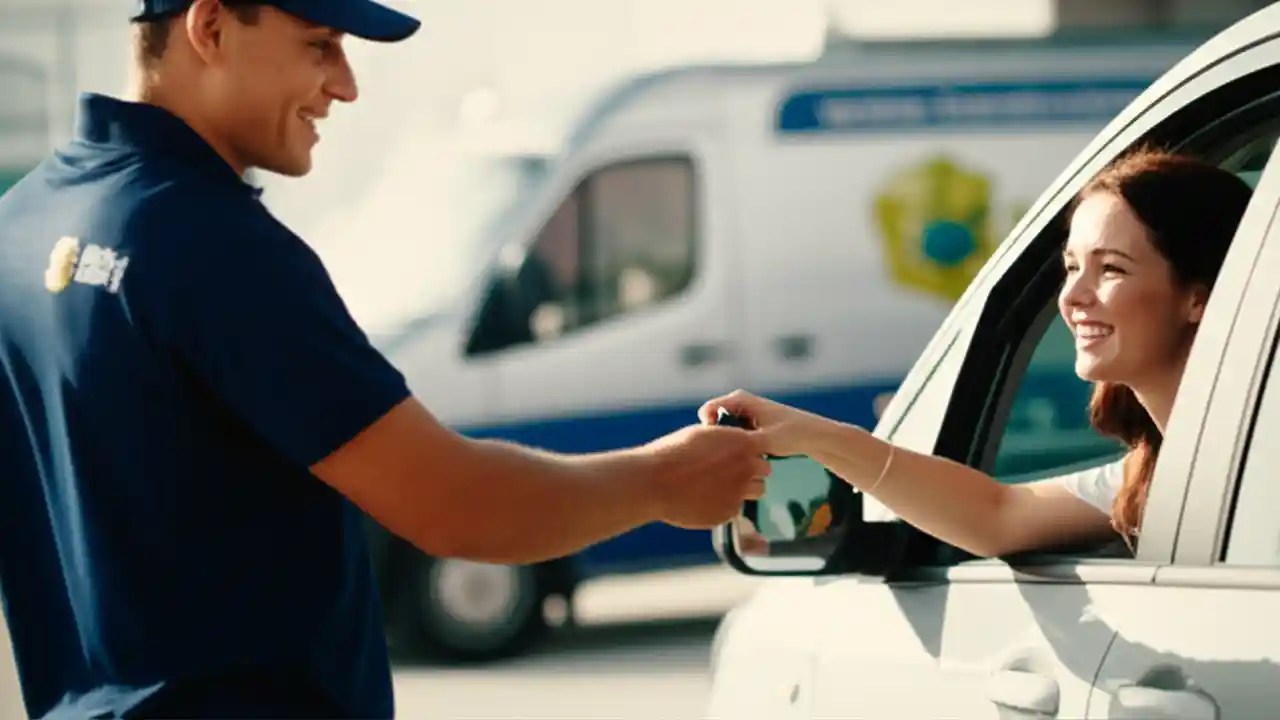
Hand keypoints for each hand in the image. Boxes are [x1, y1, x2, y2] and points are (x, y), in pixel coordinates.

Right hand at [643, 424, 770, 529]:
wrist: (654, 482)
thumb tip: (729, 442)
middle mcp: (746, 469)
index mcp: (742, 444)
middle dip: (750, 471)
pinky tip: (705, 498)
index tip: (739, 453)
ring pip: (756, 491)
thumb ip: (723, 439)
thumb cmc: (672, 453)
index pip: (763, 448)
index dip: (751, 451)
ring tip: (718, 486)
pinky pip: (735, 508)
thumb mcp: (702, 435)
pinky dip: (725, 504)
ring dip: (743, 488)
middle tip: (729, 471)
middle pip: (764, 471)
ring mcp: (739, 493)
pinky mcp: (727, 514)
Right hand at [697, 389, 823, 457]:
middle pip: (713, 421)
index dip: (705, 429)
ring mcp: (744, 415)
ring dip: (725, 445)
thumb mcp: (763, 440)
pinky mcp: (749, 427)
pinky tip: (740, 463)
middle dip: (715, 439)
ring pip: (723, 431)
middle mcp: (739, 403)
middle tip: (720, 459)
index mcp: (739, 399)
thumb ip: (738, 444)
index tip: (711, 449)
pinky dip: (734, 448)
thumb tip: (717, 454)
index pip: (708, 410)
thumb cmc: (792, 434)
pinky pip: (733, 437)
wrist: (815, 437)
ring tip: (730, 463)